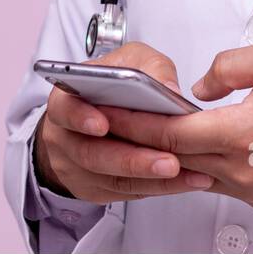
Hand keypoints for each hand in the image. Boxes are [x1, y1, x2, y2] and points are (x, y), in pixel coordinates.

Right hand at [33, 41, 216, 203]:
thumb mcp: (130, 60)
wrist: (97, 112)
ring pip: (112, 179)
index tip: (102, 124)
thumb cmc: (113, 83)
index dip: (80, 118)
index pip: (64, 110)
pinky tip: (185, 180)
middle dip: (133, 160)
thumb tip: (169, 88)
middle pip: (92, 154)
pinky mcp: (94, 188)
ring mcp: (77, 167)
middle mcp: (65, 136)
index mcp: (66, 99)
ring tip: (188, 173)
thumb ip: (149, 67)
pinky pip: (125, 193)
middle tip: (168, 161)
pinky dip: (158, 187)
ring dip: (153, 179)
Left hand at [97, 42, 252, 210]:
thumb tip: (199, 86)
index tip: (114, 111)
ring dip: (169, 150)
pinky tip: (186, 141)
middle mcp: (245, 170)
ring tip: (143, 125)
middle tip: (113, 117)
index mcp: (246, 135)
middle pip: (177, 156)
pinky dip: (197, 160)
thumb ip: (229, 66)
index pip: (175, 135)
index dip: (139, 123)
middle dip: (142, 136)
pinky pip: (216, 177)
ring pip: (195, 170)